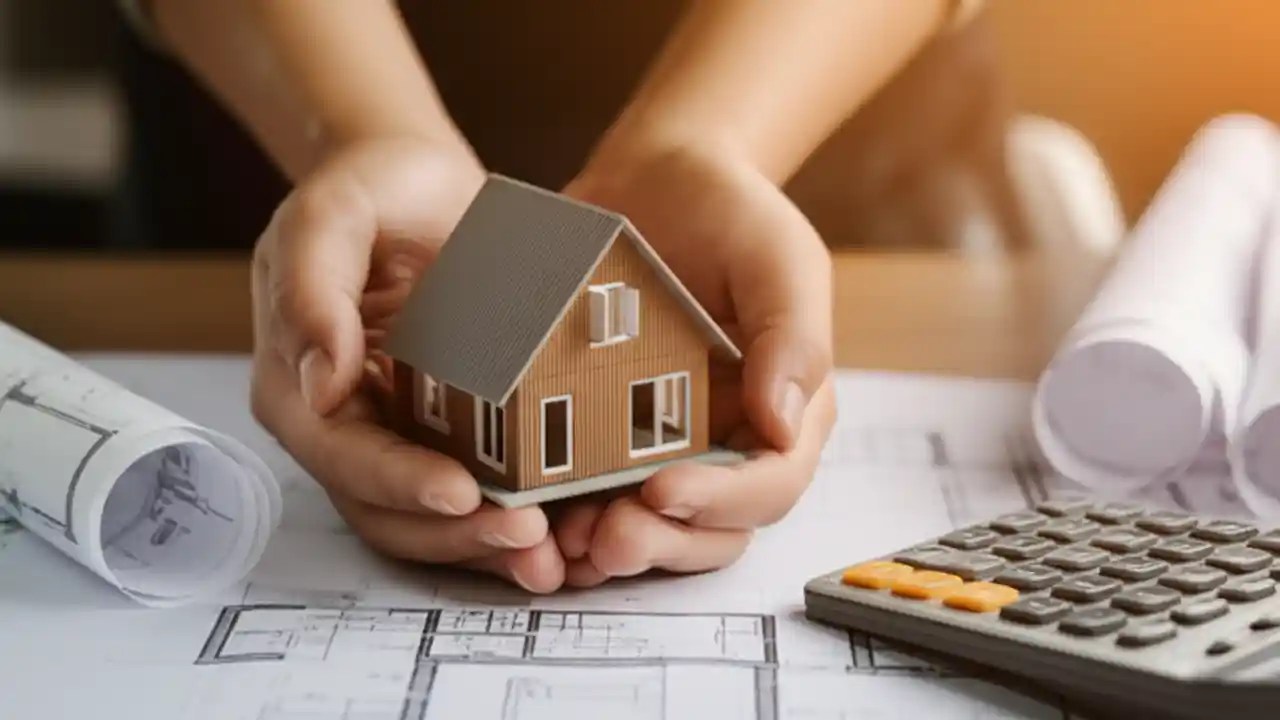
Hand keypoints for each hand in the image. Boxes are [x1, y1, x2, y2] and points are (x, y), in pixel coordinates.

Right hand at [248, 138, 565, 591]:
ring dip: (484, 543)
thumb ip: (312, 286)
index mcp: (298, 381)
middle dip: (453, 533)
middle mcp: (344, 421)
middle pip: (386, 507)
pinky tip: (561, 528)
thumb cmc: (371, 186)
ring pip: (428, 517)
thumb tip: (320, 381)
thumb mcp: (333, 211)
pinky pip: (474, 489)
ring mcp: (397, 431)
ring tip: (550, 552)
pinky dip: (508, 516)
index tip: (460, 493)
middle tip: (527, 535)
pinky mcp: (449, 429)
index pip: (341, 454)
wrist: (420, 181)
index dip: (398, 482)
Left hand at [552, 145, 836, 586]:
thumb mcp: (779, 259)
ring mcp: (664, 444)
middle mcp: (726, 441)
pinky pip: (589, 492)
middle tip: (605, 538)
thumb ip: (794, 337)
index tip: (664, 491)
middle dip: (660, 545)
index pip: (768, 484)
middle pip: (710, 530)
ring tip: (561, 542)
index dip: (721, 502)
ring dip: (609, 546)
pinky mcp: (604, 433)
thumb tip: (782, 423)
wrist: (657, 176)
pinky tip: (530, 514)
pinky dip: (563, 516)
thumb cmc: (731, 212)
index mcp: (782, 411)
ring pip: (650, 528)